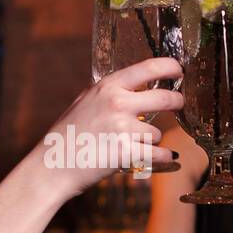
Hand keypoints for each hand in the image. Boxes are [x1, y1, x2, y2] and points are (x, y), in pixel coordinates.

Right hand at [36, 57, 182, 197]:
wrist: (52, 165)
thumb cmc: (67, 135)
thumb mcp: (84, 101)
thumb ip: (109, 92)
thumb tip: (138, 84)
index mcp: (107, 87)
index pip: (149, 68)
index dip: (170, 67)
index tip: (179, 70)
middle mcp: (117, 103)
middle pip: (165, 98)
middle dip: (177, 102)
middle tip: (179, 104)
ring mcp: (123, 128)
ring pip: (157, 132)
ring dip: (151, 140)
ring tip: (130, 145)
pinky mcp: (127, 152)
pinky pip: (159, 154)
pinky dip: (161, 158)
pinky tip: (157, 158)